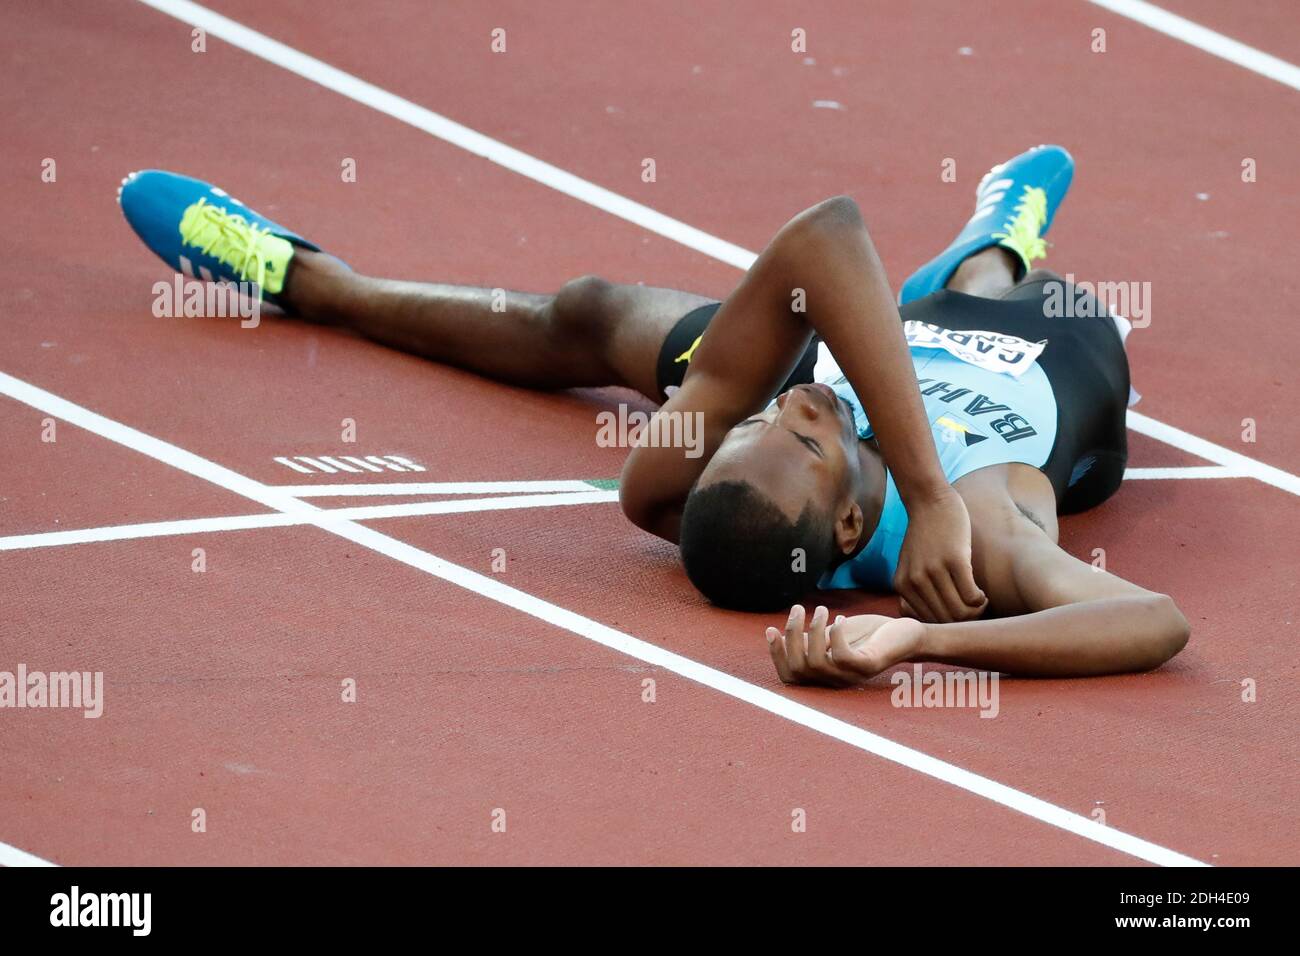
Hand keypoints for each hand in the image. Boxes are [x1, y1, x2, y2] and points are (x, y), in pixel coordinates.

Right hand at [766, 604, 925, 687]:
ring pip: (817, 662)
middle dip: (791, 636)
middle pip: (799, 668)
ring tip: (820, 609)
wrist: (906, 636)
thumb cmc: (867, 636)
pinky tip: (841, 619)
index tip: (770, 630)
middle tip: (797, 609)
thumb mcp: (833, 636)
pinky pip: (842, 655)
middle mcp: (835, 681)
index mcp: (824, 676)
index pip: (790, 676)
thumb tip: (785, 633)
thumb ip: (812, 639)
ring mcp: (851, 676)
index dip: (776, 655)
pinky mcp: (868, 665)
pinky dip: (836, 634)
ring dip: (813, 631)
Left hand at [894, 489, 985, 622]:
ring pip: (960, 613)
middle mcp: (914, 581)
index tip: (958, 616)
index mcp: (901, 586)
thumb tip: (933, 624)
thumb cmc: (925, 536)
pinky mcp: (954, 560)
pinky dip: (980, 600)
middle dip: (964, 622)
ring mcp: (933, 571)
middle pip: (945, 621)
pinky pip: (971, 596)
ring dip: (976, 612)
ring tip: (979, 601)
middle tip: (974, 611)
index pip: (927, 622)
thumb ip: (915, 591)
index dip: (946, 624)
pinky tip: (981, 592)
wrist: (929, 501)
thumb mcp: (910, 565)